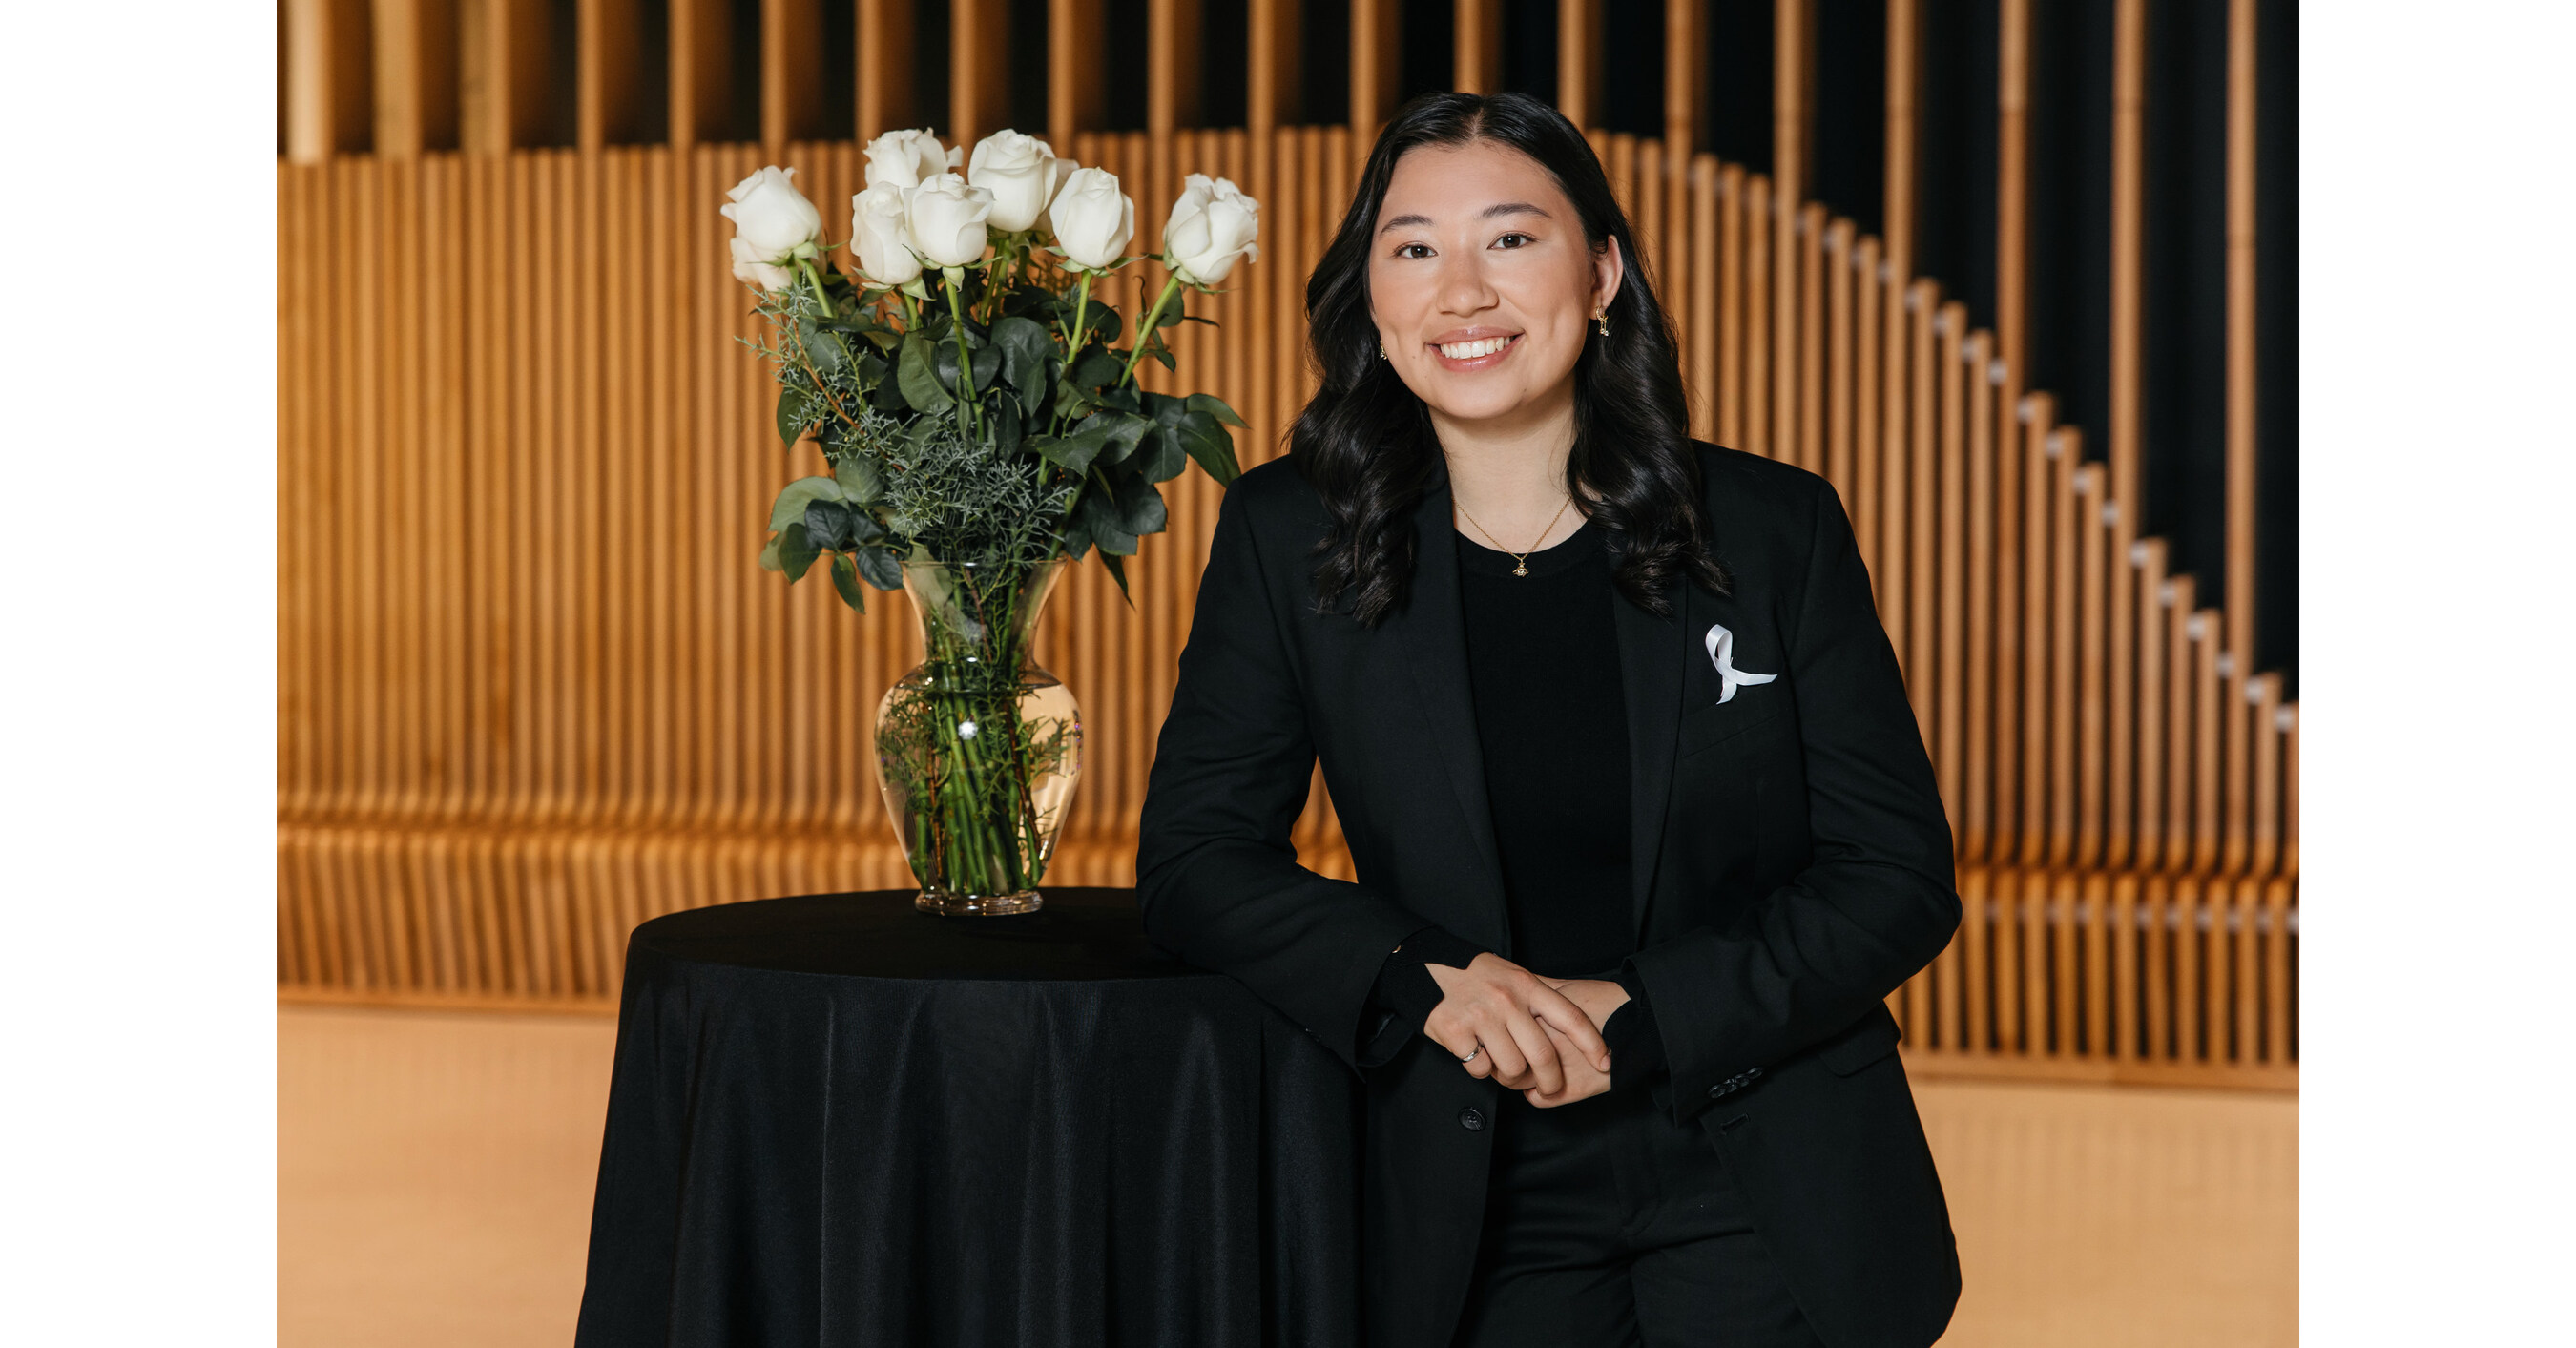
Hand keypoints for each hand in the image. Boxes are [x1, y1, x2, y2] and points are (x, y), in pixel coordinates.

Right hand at [1424, 953, 1613, 1096]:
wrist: (1425, 965)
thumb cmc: (1475, 974)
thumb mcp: (1513, 974)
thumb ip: (1540, 996)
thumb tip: (1575, 1024)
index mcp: (1527, 985)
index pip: (1571, 1018)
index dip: (1592, 1045)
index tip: (1605, 1063)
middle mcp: (1507, 1001)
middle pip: (1543, 1055)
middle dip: (1550, 1080)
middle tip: (1548, 1088)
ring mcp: (1481, 1017)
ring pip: (1512, 1068)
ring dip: (1508, 1076)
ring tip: (1500, 1062)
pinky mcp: (1456, 1032)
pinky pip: (1480, 1069)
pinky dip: (1480, 1069)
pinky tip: (1474, 1052)